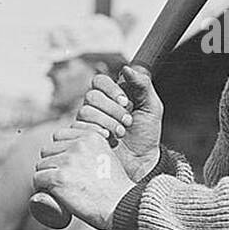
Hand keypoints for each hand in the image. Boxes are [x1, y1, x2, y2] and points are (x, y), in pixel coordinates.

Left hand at [31, 126, 133, 229]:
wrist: (121, 206)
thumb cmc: (116, 189)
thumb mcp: (108, 157)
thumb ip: (94, 150)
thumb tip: (78, 153)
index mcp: (92, 136)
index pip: (60, 136)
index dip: (60, 151)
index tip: (65, 164)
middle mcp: (79, 145)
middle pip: (48, 149)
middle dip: (51, 163)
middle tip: (61, 178)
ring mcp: (68, 161)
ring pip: (41, 165)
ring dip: (45, 176)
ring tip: (57, 187)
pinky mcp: (59, 178)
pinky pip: (37, 178)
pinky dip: (40, 187)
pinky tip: (49, 192)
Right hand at [74, 65, 164, 182]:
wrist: (142, 161)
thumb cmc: (146, 134)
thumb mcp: (151, 108)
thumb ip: (143, 85)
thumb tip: (126, 68)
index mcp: (111, 96)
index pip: (99, 81)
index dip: (111, 89)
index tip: (126, 102)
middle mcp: (97, 107)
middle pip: (91, 96)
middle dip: (113, 110)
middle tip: (127, 122)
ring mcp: (87, 123)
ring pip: (84, 112)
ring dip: (106, 122)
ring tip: (120, 134)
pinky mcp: (81, 138)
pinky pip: (77, 129)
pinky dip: (95, 133)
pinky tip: (108, 141)